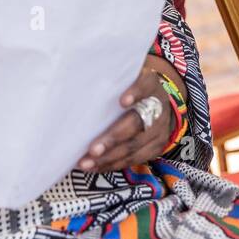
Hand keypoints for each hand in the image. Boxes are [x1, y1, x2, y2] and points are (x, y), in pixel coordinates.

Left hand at [76, 56, 178, 172]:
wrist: (160, 103)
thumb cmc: (129, 87)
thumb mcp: (127, 76)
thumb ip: (111, 75)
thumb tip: (78, 71)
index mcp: (151, 84)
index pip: (145, 85)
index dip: (136, 92)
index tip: (122, 101)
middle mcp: (159, 107)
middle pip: (138, 123)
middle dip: (114, 137)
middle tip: (93, 148)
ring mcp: (160, 129)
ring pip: (135, 146)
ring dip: (109, 157)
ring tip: (86, 163)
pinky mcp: (157, 147)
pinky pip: (135, 159)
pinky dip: (113, 164)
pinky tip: (94, 167)